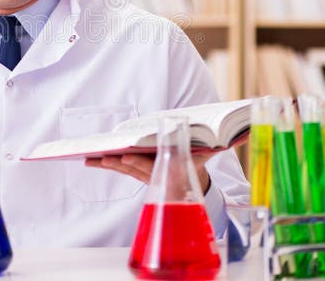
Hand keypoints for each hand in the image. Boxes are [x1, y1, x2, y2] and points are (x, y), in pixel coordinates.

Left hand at [84, 151, 212, 193]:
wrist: (193, 186)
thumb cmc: (197, 165)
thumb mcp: (205, 158)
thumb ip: (214, 148)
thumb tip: (235, 138)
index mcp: (172, 171)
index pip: (154, 166)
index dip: (139, 163)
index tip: (126, 157)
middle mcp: (157, 175)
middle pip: (135, 169)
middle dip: (118, 163)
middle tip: (102, 158)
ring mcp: (146, 176)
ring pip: (125, 169)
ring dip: (107, 164)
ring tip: (89, 159)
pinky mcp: (138, 173)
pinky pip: (121, 169)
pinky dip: (107, 163)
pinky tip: (90, 160)